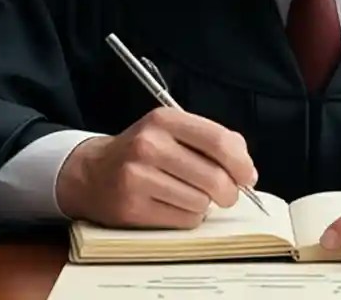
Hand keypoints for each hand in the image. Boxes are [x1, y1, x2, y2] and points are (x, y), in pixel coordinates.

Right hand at [55, 107, 257, 228]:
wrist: (92, 173)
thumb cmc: (143, 153)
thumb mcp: (171, 131)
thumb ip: (211, 141)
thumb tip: (246, 171)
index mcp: (164, 120)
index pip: (219, 142)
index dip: (242, 164)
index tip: (248, 176)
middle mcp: (149, 145)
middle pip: (214, 177)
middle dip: (229, 192)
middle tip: (225, 195)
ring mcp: (138, 177)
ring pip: (200, 202)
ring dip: (203, 205)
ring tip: (187, 195)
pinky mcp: (132, 207)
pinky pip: (183, 220)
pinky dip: (187, 218)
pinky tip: (172, 206)